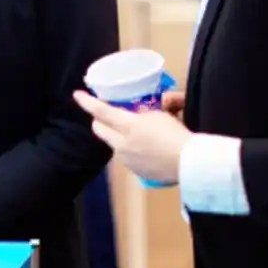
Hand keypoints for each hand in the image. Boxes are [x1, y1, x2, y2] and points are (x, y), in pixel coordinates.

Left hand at [74, 90, 191, 184]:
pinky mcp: (136, 172)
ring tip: (131, 132)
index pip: (101, 111)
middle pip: (100, 130)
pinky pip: (127, 157)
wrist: (190, 163)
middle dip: (99, 121)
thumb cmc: (177, 134)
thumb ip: (146, 111)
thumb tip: (147, 107)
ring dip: (117, 136)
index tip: (77, 95)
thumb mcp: (161, 115)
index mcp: (128, 126)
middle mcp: (122, 144)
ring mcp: (127, 160)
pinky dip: (131, 150)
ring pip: (114, 144)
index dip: (87, 102)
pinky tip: (144, 148)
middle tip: (105, 115)